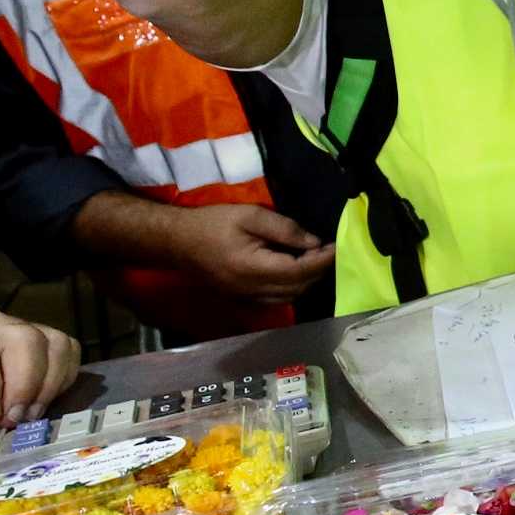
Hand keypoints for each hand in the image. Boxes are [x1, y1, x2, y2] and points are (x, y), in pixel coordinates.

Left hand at [0, 301, 79, 429]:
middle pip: (22, 337)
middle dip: (25, 383)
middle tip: (12, 421)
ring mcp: (7, 325)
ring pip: (50, 341)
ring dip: (48, 382)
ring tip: (28, 416)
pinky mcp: (28, 338)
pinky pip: (64, 349)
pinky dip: (63, 377)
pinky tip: (42, 404)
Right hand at [167, 204, 335, 299]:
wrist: (177, 241)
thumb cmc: (211, 223)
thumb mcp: (249, 215)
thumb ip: (284, 229)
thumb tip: (315, 242)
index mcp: (253, 268)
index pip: (300, 271)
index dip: (323, 260)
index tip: (337, 246)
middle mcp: (252, 290)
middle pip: (299, 287)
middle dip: (319, 270)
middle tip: (329, 249)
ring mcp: (247, 298)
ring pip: (290, 297)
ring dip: (308, 280)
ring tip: (315, 258)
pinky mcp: (243, 299)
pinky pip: (277, 299)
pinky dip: (293, 287)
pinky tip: (296, 270)